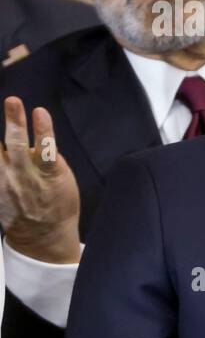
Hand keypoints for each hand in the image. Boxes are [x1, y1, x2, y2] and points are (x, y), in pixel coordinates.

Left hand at [0, 97, 80, 263]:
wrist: (42, 235)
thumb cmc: (58, 204)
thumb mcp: (64, 181)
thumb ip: (48, 160)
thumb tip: (35, 140)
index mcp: (48, 175)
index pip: (47, 148)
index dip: (43, 130)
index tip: (39, 111)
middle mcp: (23, 177)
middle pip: (16, 145)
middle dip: (15, 122)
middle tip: (13, 102)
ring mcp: (3, 183)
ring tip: (1, 123)